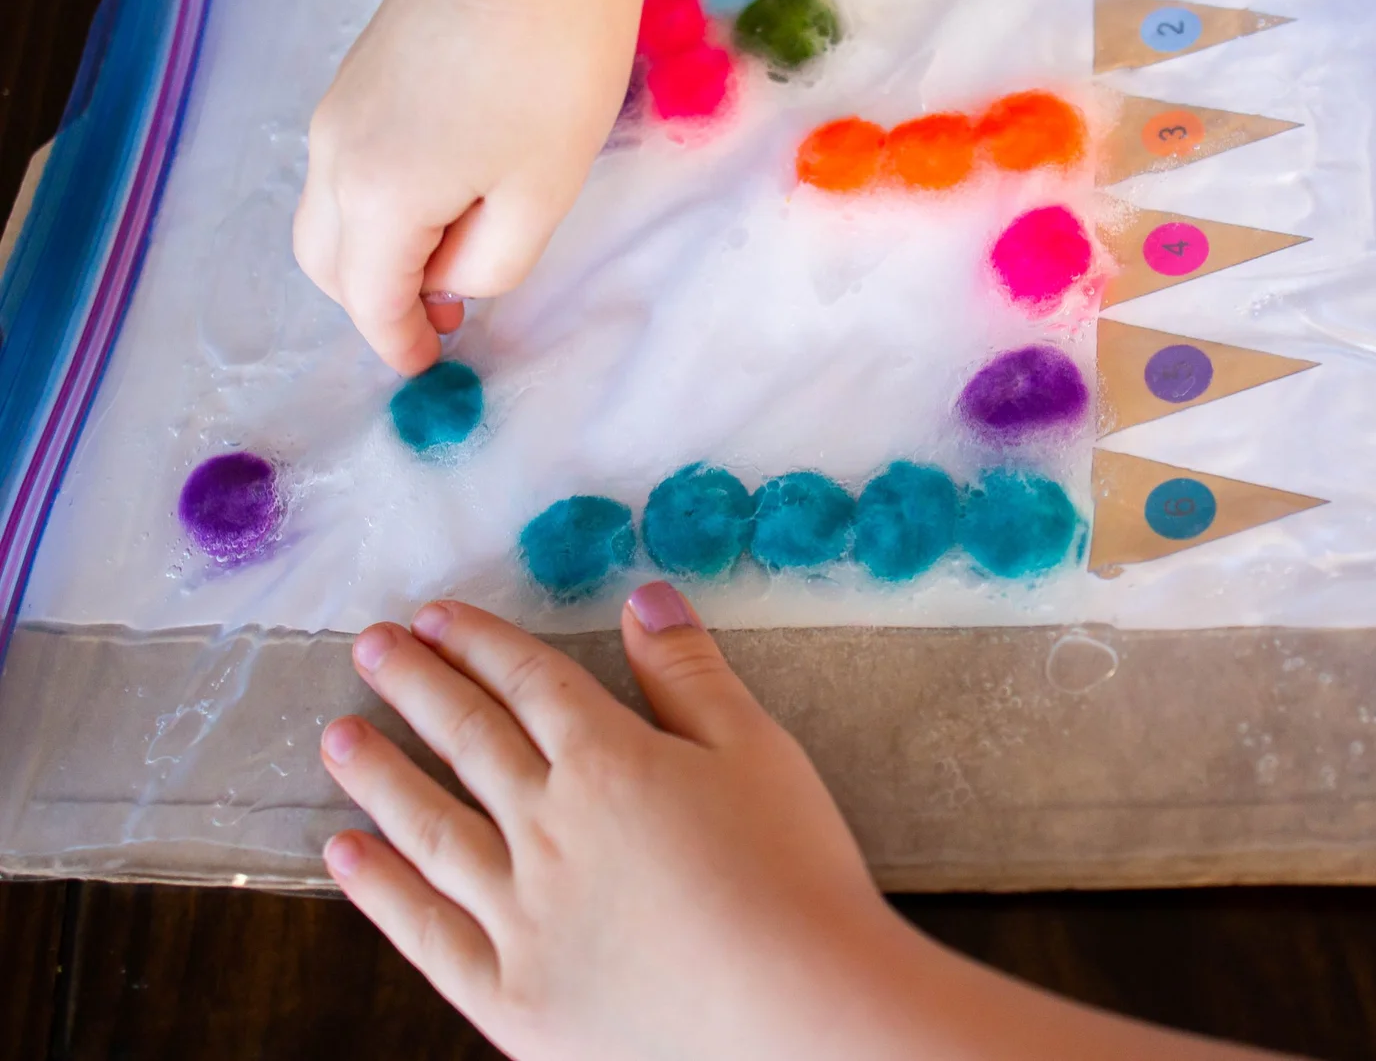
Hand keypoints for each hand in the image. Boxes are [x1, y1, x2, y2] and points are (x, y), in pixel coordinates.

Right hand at [293, 0, 673, 373]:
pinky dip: (382, 203)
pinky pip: (348, 165)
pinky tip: (449, 191)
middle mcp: (334, 152)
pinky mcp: (359, 70)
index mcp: (377, 195)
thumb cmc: (556, 61)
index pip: (370, 302)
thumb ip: (490, 265)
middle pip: (330, 263)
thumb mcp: (540, 192)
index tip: (431, 368)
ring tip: (458, 253)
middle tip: (451, 313)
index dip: (401, 344)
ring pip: (332, 213)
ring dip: (380, 252)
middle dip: (378, 303)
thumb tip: (454, 279)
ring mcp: (337, 105)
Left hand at [319, 585, 896, 1060]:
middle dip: (415, 685)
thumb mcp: (756, 750)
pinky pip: (428, 934)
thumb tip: (643, 596)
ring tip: (336, 737)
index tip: (432, 618)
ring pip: (430, 827)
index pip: (526, 682)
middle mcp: (547, 826)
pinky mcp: (510, 995)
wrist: (798, 1019)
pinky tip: (347, 855)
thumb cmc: (792, 877)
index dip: (477, 642)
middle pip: (468, 739)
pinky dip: (380, 892)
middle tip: (369, 649)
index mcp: (606, 761)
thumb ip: (689, 672)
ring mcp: (520, 914)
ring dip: (378, 775)